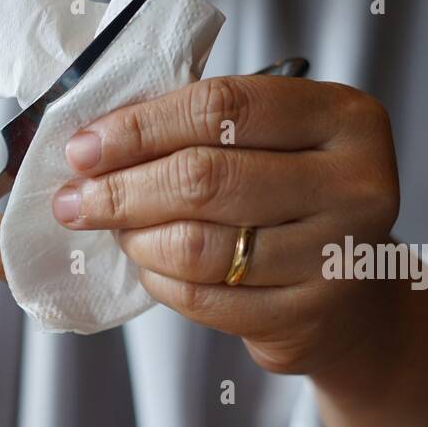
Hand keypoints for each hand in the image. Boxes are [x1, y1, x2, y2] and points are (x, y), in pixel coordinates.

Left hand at [52, 74, 402, 375]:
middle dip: (121, 190)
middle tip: (74, 201)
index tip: (83, 148)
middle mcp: (353, 186)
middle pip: (204, 179)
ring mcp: (334, 257)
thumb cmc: (292, 205)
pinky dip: (159, 281)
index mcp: (344, 119)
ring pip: (197, 246)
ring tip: (117, 232)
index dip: (141, 127)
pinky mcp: (304, 318)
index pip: (223, 108)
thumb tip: (94, 146)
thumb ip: (203, 132)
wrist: (348, 301)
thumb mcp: (273, 147)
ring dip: (137, 239)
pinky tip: (148, 267)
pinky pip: (202, 298)